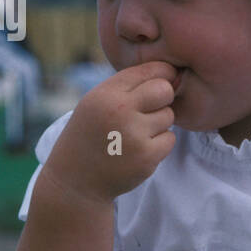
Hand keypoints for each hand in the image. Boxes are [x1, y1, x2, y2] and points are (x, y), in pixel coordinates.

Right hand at [41, 61, 179, 206]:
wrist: (75, 180)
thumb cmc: (91, 134)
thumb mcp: (97, 102)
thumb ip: (129, 86)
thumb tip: (174, 73)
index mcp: (105, 93)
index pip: (150, 71)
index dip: (162, 74)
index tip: (161, 83)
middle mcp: (119, 111)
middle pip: (165, 90)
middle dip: (163, 98)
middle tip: (149, 109)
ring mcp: (133, 135)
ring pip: (169, 116)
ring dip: (159, 124)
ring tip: (135, 133)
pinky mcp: (146, 156)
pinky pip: (170, 139)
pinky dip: (160, 144)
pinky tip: (139, 149)